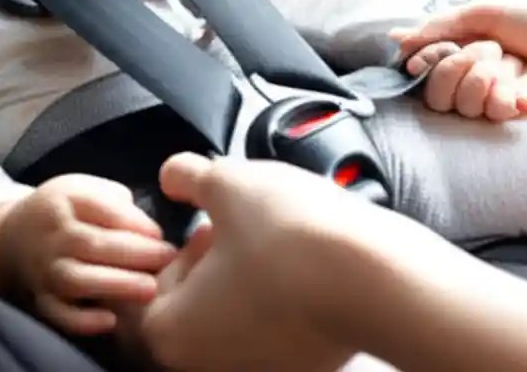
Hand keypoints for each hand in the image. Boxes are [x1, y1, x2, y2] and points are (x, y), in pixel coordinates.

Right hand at [0, 174, 177, 335]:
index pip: (102, 209)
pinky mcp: (41, 299)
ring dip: (116, 285)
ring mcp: (45, 268)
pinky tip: (111, 321)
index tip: (160, 235)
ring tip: (150, 289)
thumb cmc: (67, 212)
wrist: (13, 236)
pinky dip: (83, 321)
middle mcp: (53, 235)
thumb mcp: (88, 189)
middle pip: (92, 244)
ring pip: (77, 280)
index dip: (135, 223)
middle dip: (135, 252)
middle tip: (167, 258)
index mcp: (68, 200)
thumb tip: (151, 231)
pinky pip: (59, 314)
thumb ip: (118, 203)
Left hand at [138, 153, 446, 371]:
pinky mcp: (304, 368)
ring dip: (247, 282)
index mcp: (172, 333)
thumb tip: (176, 175)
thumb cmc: (291, 235)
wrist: (376, 276)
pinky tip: (305, 269)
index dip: (176, 249)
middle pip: (194, 309)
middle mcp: (209, 366)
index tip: (207, 226)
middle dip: (212, 266)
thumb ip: (188, 176)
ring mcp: (259, 371)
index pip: (150, 288)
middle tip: (242, 230)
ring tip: (277, 244)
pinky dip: (284, 302)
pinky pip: (279, 331)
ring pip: (238, 319)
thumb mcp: (227, 182)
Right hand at [405, 39, 526, 119]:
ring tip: (521, 69)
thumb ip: (440, 27)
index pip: (432, 69)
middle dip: (471, 74)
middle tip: (494, 53)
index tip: (445, 57)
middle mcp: (479, 73)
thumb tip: (395, 37)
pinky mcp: (525, 110)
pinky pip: (510, 116)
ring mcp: (502, 93)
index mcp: (467, 47)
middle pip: (451, 93)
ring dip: (498, 89)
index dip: (436, 66)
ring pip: (478, 107)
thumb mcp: (485, 12)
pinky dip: (526, 105)